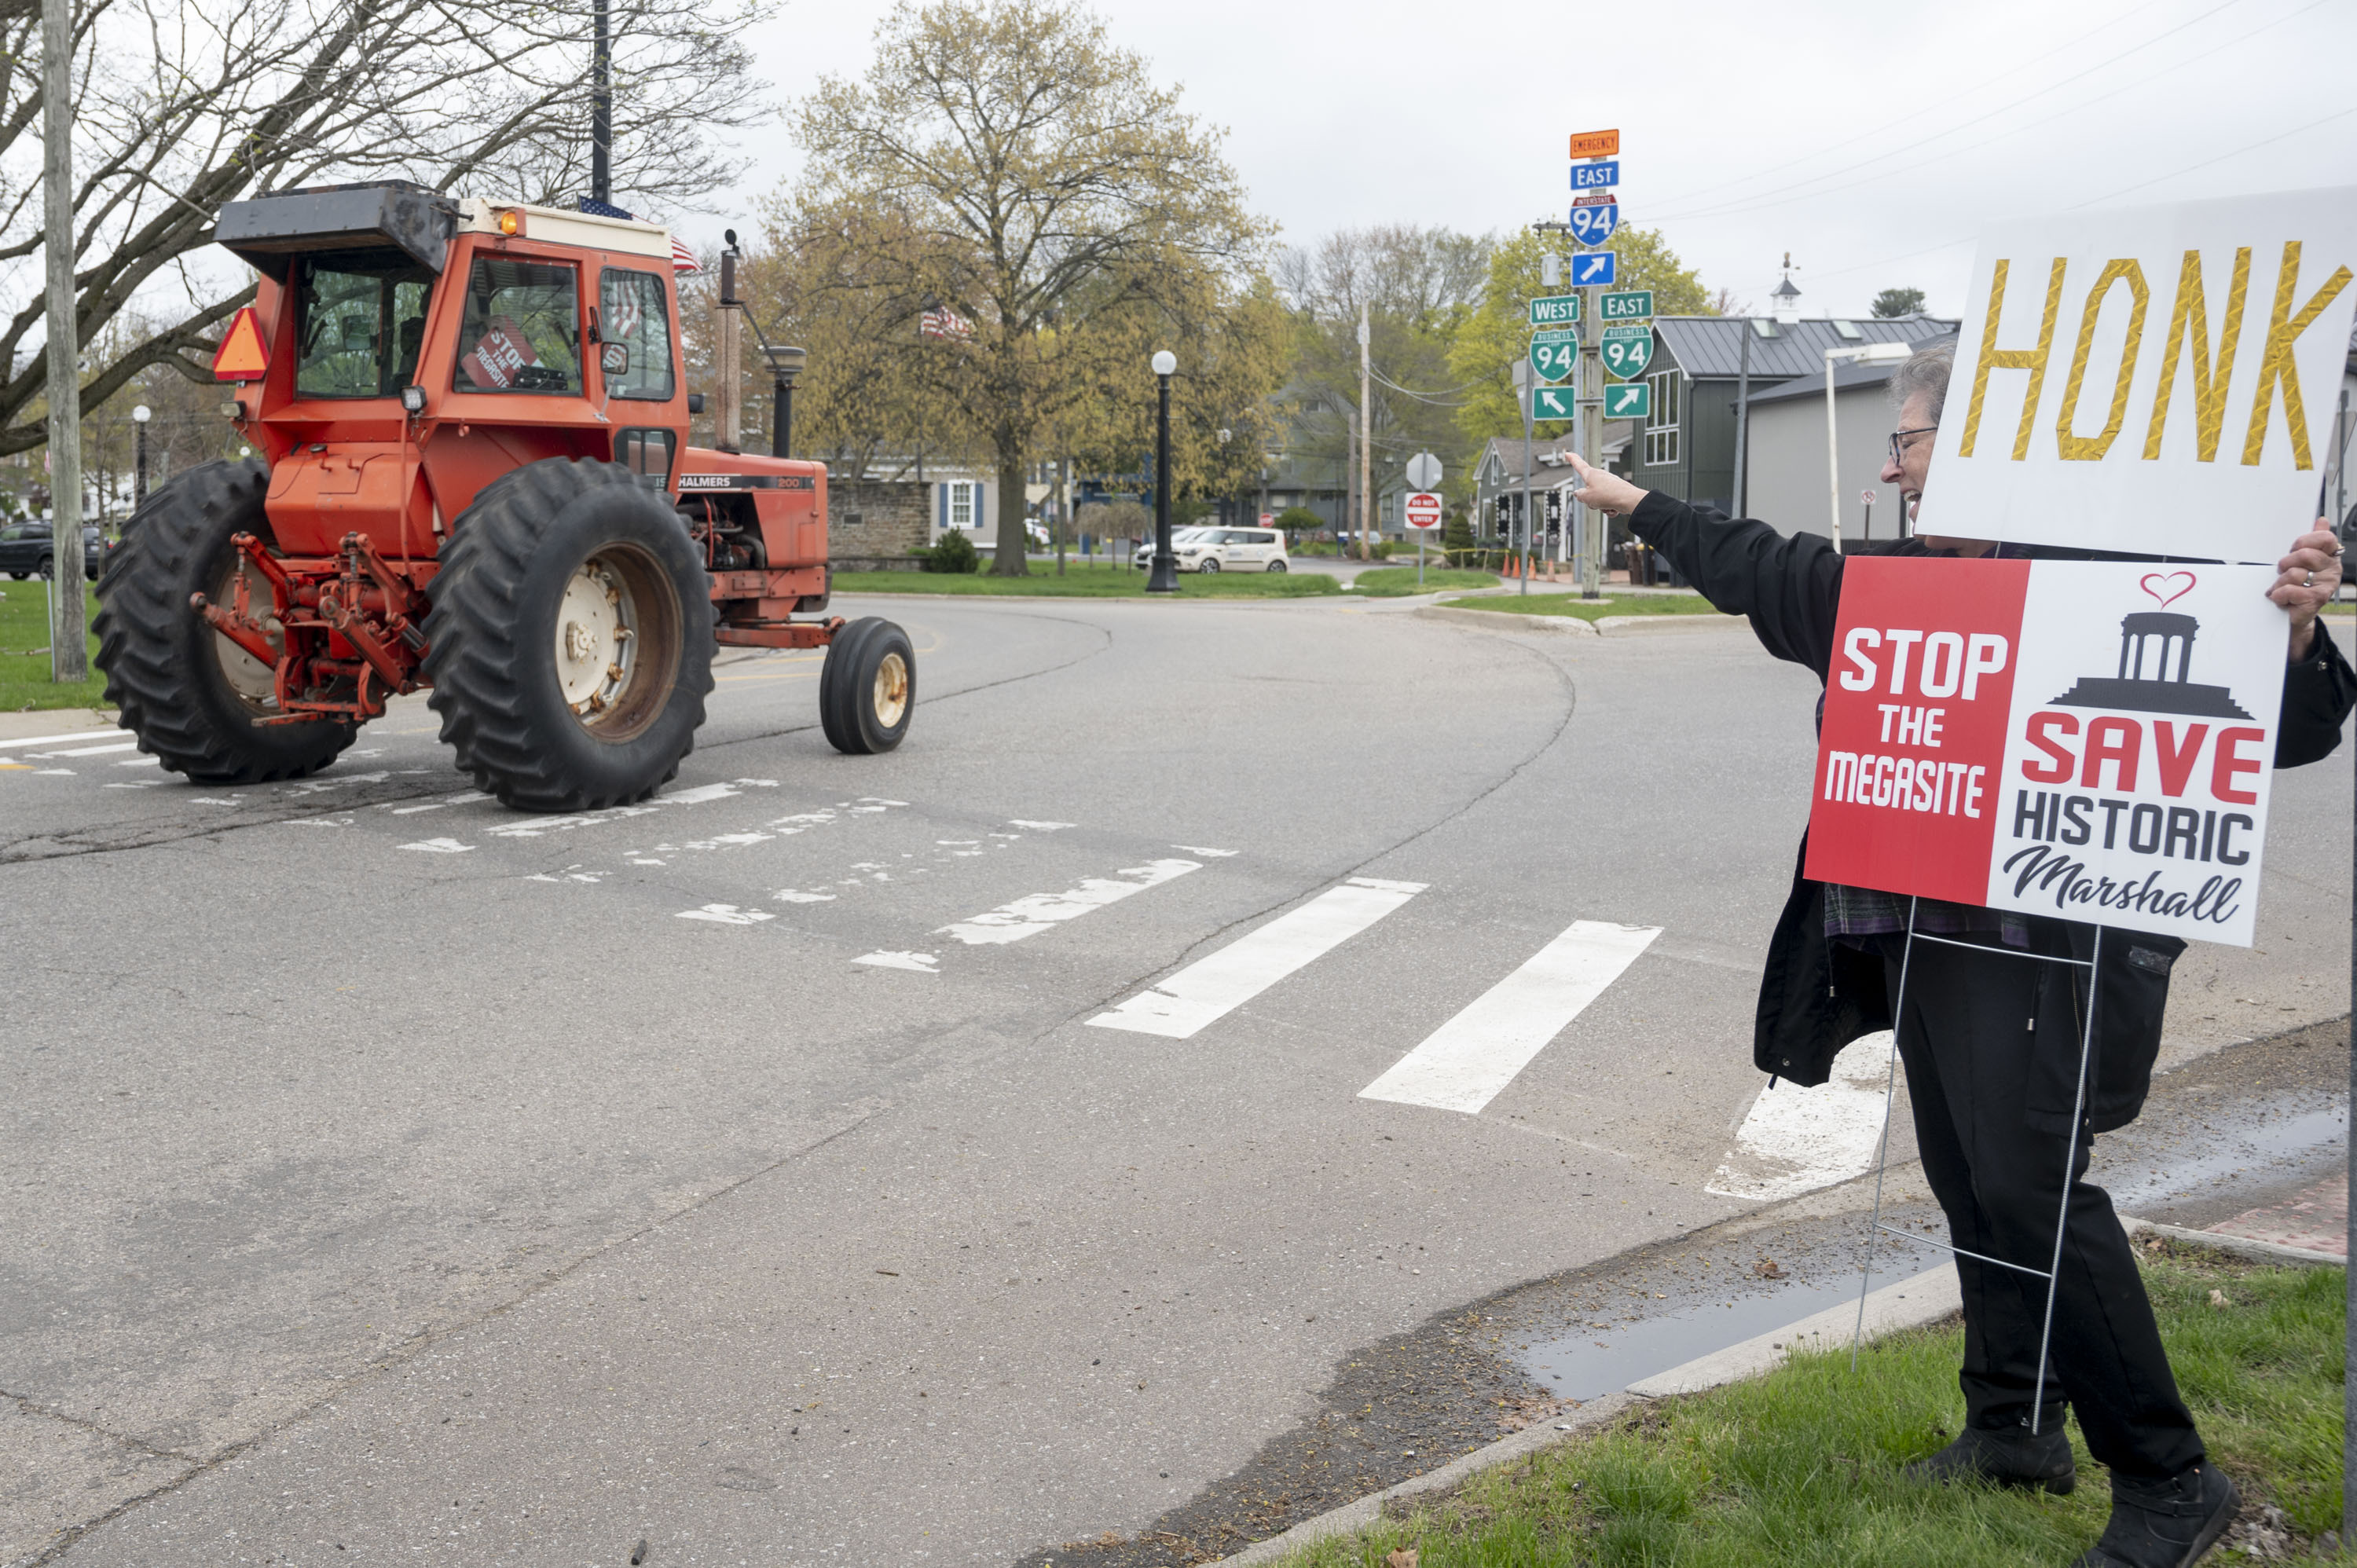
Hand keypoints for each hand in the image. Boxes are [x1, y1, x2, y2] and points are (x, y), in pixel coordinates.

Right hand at [1567, 454, 1648, 515]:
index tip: (1568, 453)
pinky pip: (1608, 502)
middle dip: (1590, 500)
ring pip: (1599, 498)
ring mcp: (1609, 483)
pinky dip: (1609, 508)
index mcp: (1591, 474)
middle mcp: (1600, 476)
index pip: (1579, 465)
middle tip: (1594, 502)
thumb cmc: (1608, 495)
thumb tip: (1578, 494)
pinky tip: (1613, 509)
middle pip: (1588, 490)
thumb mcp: (1586, 498)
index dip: (1572, 459)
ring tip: (1606, 506)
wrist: (1628, 500)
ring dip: (1601, 506)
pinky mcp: (1617, 491)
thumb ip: (1579, 496)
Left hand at [2269, 521, 2339, 660]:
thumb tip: (2321, 521)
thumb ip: (2312, 540)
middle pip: (2305, 554)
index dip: (2304, 541)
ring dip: (2280, 582)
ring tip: (2281, 587)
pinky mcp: (2317, 599)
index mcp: (2331, 556)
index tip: (2293, 549)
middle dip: (2286, 563)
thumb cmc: (2298, 584)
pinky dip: (2279, 594)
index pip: (2325, 538)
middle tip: (2282, 571)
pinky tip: (2281, 597)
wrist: (2295, 613)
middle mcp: (2333, 569)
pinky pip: (2290, 590)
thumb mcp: (2303, 560)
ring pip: (2294, 573)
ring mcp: (2327, 585)